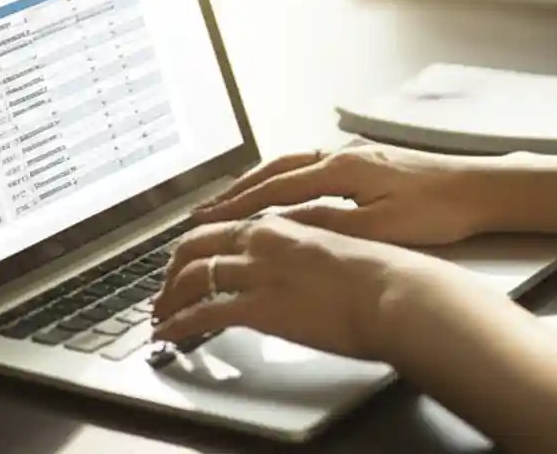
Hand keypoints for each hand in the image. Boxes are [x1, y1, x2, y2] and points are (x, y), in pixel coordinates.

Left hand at [151, 215, 466, 359]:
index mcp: (286, 224)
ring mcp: (258, 272)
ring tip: (161, 315)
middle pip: (198, 244)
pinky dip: (178, 323)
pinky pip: (201, 312)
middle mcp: (264, 240)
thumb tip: (304, 270)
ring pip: (192, 276)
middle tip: (165, 287)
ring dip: (169, 297)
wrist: (395, 293)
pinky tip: (169, 333)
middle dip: (173, 268)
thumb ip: (311, 254)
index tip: (190, 258)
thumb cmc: (385, 276)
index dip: (201, 243)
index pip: (227, 227)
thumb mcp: (342, 249)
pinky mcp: (258, 306)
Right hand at [191, 146, 502, 246]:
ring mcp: (356, 154)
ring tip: (231, 199)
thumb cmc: (439, 209)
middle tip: (203, 210)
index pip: (276, 189)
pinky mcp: (369, 160)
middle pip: (276, 170)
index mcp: (342, 169)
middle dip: (236, 191)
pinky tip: (282, 189)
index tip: (206, 220)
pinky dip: (285, 177)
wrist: (481, 188)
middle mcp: (343, 154)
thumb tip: (281, 226)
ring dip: (258, 181)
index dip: (237, 207)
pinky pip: (311, 165)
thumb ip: (328, 226)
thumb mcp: (380, 227)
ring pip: (292, 164)